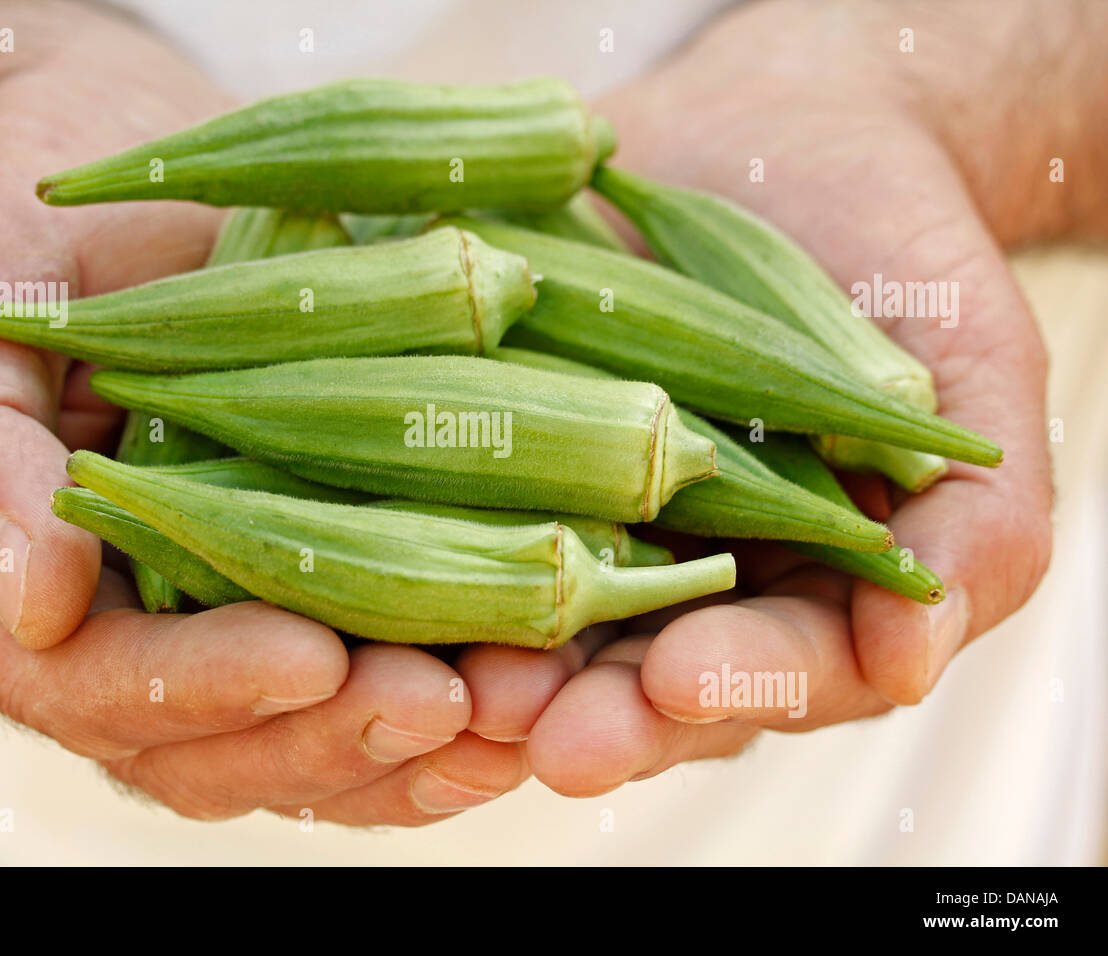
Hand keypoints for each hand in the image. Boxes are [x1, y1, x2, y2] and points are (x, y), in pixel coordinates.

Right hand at [0, 4, 526, 824]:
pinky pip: (368, 687)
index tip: (312, 659)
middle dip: (335, 735)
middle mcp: (121, 639)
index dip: (200, 687)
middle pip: (219, 748)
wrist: (127, 194)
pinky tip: (528, 693)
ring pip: (306, 741)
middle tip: (448, 702)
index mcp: (12, 594)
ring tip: (516, 708)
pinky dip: (446, 712)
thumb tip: (37, 604)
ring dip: (413, 744)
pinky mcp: (311, 594)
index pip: (97, 686)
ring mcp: (221, 626)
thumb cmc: (26, 229)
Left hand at [460, 0, 1077, 794]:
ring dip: (491, 660)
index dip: (736, 685)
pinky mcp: (487, 449)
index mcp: (789, 590)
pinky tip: (382, 565)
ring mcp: (567, 518)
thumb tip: (909, 657)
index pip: (770, 670)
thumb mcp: (974, 371)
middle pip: (629, 679)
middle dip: (591, 711)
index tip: (687, 681)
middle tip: (547, 730)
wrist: (774, 133)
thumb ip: (974, 524)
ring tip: (460, 679)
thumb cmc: (896, 255)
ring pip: (526, 620)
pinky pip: (440, 508)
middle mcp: (667, 579)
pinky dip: (410, 538)